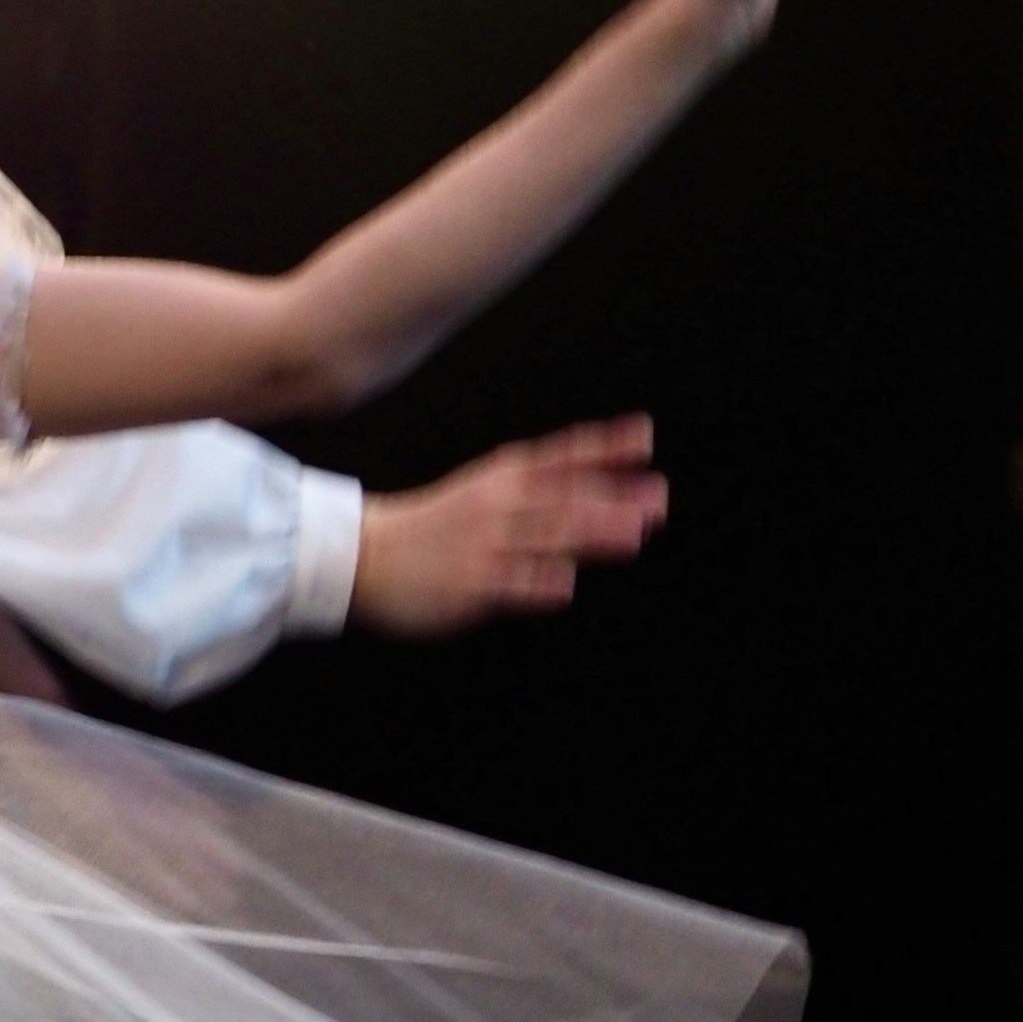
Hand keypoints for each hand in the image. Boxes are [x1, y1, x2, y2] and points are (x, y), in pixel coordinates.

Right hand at [349, 418, 667, 637]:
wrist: (363, 554)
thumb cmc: (435, 526)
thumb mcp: (485, 491)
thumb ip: (542, 493)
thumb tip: (611, 496)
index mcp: (502, 481)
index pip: (561, 458)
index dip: (604, 447)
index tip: (645, 436)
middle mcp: (498, 507)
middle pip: (563, 499)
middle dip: (613, 497)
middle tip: (659, 498)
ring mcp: (485, 546)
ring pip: (544, 537)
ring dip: (589, 534)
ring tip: (633, 535)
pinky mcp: (470, 585)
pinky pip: (508, 585)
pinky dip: (536, 583)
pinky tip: (565, 585)